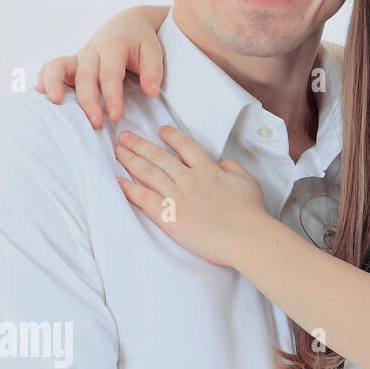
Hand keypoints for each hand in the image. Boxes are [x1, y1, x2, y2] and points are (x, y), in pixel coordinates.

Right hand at [35, 12, 166, 126]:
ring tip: (55, 102)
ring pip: (59, 67)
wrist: (127, 24)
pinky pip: (52, 67)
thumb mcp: (154, 51)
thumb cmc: (141, 41)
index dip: (112, 97)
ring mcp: (79, 56)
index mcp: (113, 46)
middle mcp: (92, 51)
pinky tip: (43, 94)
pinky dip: (44, 78)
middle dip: (88, 101)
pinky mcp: (72, 62)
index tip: (115, 116)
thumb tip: (151, 92)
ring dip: (55, 84)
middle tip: (96, 123)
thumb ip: (153, 71)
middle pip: (85, 76)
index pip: (110, 74)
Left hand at [113, 125, 268, 267]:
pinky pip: (144, 198)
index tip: (161, 131)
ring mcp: (177, 197)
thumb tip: (220, 164)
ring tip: (119, 152)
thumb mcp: (248, 181)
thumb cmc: (251, 213)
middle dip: (139, 144)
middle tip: (125, 136)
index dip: (171, 136)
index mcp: (208, 170)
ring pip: (148, 173)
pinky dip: (129, 189)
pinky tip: (119, 181)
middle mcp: (190, 179)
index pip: (185, 146)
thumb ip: (232, 168)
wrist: (246, 237)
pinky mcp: (169, 216)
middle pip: (159, 156)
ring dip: (130, 160)